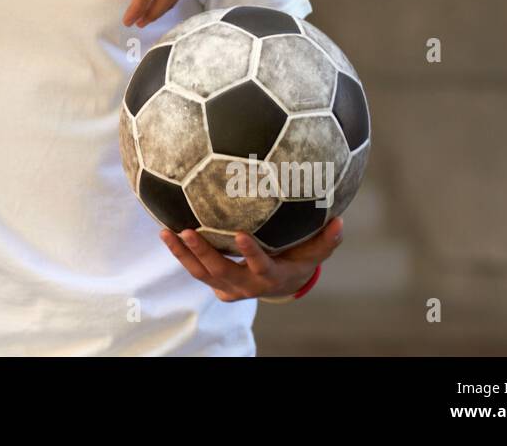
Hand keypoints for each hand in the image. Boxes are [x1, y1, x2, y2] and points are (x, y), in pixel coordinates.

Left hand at [159, 217, 344, 301]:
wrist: (280, 284)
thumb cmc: (298, 261)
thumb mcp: (313, 254)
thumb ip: (325, 240)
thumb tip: (340, 221)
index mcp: (270, 276)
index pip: (260, 265)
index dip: (250, 253)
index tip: (239, 234)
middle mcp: (246, 284)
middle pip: (220, 271)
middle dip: (203, 252)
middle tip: (187, 230)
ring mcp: (228, 286)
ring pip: (201, 272)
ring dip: (183, 254)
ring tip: (166, 232)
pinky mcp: (216, 282)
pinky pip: (195, 268)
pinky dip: (180, 253)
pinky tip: (165, 231)